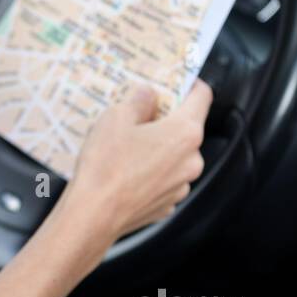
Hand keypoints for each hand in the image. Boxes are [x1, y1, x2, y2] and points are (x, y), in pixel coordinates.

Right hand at [69, 80, 212, 242]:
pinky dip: (150, 172)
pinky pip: (163, 179)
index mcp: (185, 133)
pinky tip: (126, 170)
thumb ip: (138, 100)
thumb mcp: (116, 118)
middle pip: (186, 128)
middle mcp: (191, 160)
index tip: (176, 81)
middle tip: (138, 115)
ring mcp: (181, 185)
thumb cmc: (105, 167)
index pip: (202, 97)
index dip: (189, 84)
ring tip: (126, 147)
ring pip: (174, 156)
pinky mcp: (167, 203)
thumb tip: (148, 95)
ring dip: (157, 148)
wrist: (94, 215)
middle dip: (165, 119)